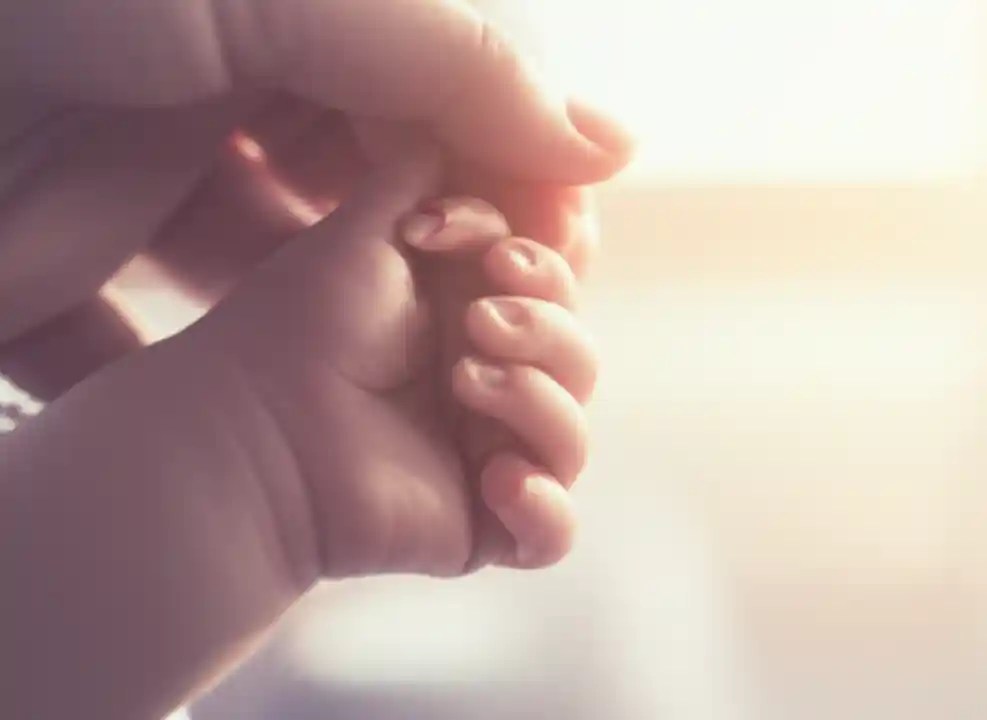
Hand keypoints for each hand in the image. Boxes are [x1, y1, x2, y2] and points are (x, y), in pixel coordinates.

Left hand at [0, 0, 629, 395]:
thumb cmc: (39, 0)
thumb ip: (451, 58)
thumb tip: (608, 142)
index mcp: (281, 17)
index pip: (436, 103)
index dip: (502, 177)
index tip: (550, 250)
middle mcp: (210, 94)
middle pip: (369, 197)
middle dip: (436, 261)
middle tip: (492, 325)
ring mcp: (129, 190)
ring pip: (275, 284)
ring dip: (334, 332)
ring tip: (396, 383)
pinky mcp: (46, 277)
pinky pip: (144, 344)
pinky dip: (199, 385)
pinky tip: (261, 414)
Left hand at [192, 158, 596, 578]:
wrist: (250, 431)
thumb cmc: (300, 327)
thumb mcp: (374, 231)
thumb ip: (434, 176)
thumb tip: (485, 136)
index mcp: (470, 311)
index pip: (557, 286)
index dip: (547, 264)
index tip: (491, 249)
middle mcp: (487, 382)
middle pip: (578, 354)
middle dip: (546, 325)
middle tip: (479, 317)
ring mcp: (484, 455)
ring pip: (573, 435)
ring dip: (539, 400)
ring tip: (466, 383)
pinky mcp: (477, 526)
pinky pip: (554, 534)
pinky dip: (546, 510)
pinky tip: (499, 481)